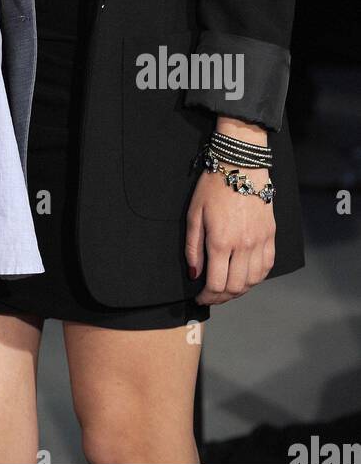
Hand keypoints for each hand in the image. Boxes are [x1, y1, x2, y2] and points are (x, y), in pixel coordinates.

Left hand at [186, 166, 275, 305]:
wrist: (241, 165)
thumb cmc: (213, 187)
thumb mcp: (194, 214)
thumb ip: (192, 247)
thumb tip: (194, 274)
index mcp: (220, 242)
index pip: (216, 284)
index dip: (207, 297)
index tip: (200, 298)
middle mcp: (243, 246)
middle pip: (236, 287)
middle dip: (222, 297)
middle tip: (212, 296)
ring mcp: (260, 242)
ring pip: (253, 280)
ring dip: (239, 290)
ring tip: (227, 288)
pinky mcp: (271, 235)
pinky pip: (267, 266)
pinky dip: (257, 278)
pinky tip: (247, 277)